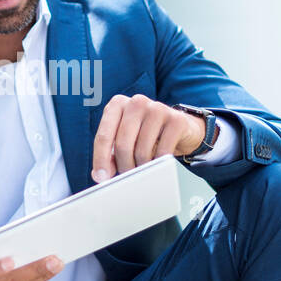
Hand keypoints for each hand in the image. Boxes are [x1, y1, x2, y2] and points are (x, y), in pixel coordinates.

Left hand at [91, 93, 205, 181]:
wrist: (180, 128)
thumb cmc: (146, 134)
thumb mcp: (124, 140)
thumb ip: (110, 155)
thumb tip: (101, 175)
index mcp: (117, 104)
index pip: (103, 136)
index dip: (100, 160)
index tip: (101, 179)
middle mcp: (136, 102)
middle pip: (122, 145)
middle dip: (124, 166)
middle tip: (128, 177)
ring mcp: (157, 108)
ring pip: (142, 151)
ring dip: (141, 167)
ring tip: (144, 168)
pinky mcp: (176, 120)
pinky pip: (162, 152)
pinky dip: (158, 164)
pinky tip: (158, 163)